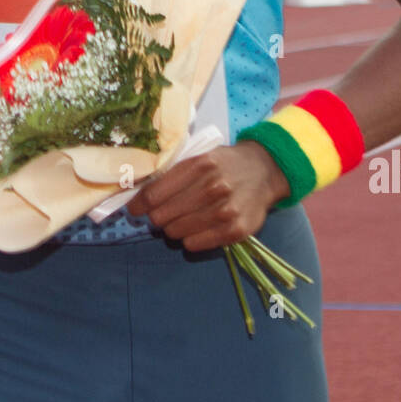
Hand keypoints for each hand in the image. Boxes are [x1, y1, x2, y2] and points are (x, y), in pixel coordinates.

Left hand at [126, 141, 290, 251]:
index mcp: (200, 165)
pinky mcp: (235, 231)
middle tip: (161, 214)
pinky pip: (194, 244)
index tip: (135, 209)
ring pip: (176, 232)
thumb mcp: (201, 157)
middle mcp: (212, 187)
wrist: (265, 170)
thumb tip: (141, 195)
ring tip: (181, 220)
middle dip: (156, 217)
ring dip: (173, 228)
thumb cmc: (225, 163)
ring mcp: (225, 211)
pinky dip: (189, 239)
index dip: (139, 204)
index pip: (155, 193)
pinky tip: (195, 229)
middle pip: (162, 215)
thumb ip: (174, 173)